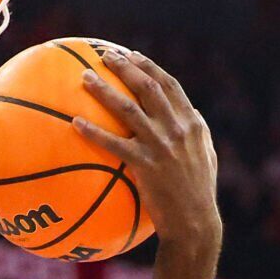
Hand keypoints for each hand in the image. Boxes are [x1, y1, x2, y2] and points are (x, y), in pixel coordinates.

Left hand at [73, 50, 221, 249]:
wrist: (195, 223)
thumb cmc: (198, 194)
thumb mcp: (205, 157)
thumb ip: (197, 133)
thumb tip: (189, 115)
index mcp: (191, 123)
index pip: (169, 86)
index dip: (149, 67)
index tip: (132, 55)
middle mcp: (177, 129)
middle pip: (148, 87)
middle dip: (125, 67)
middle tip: (103, 56)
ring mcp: (161, 146)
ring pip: (128, 108)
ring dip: (104, 90)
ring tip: (84, 77)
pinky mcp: (145, 165)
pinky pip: (113, 143)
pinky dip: (93, 131)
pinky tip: (74, 123)